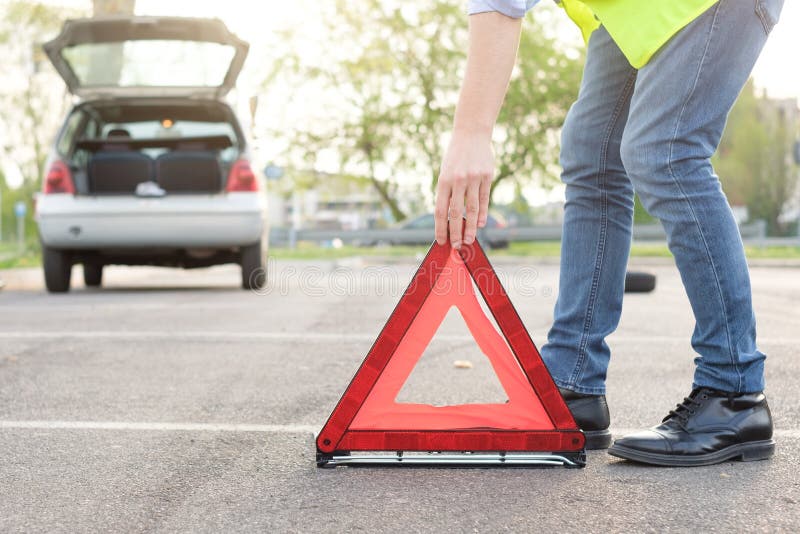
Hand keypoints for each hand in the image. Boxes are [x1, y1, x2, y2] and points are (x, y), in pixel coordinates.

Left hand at [435, 132, 493, 247]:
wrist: (471, 133)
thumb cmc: (455, 156)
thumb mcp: (445, 172)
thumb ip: (447, 193)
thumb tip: (448, 218)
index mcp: (443, 180)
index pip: (440, 210)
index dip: (440, 228)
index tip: (441, 240)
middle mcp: (458, 180)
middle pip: (456, 213)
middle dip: (455, 232)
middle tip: (456, 246)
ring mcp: (473, 178)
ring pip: (472, 209)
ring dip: (470, 227)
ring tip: (468, 240)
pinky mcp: (487, 176)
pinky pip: (484, 199)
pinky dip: (482, 213)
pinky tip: (480, 224)